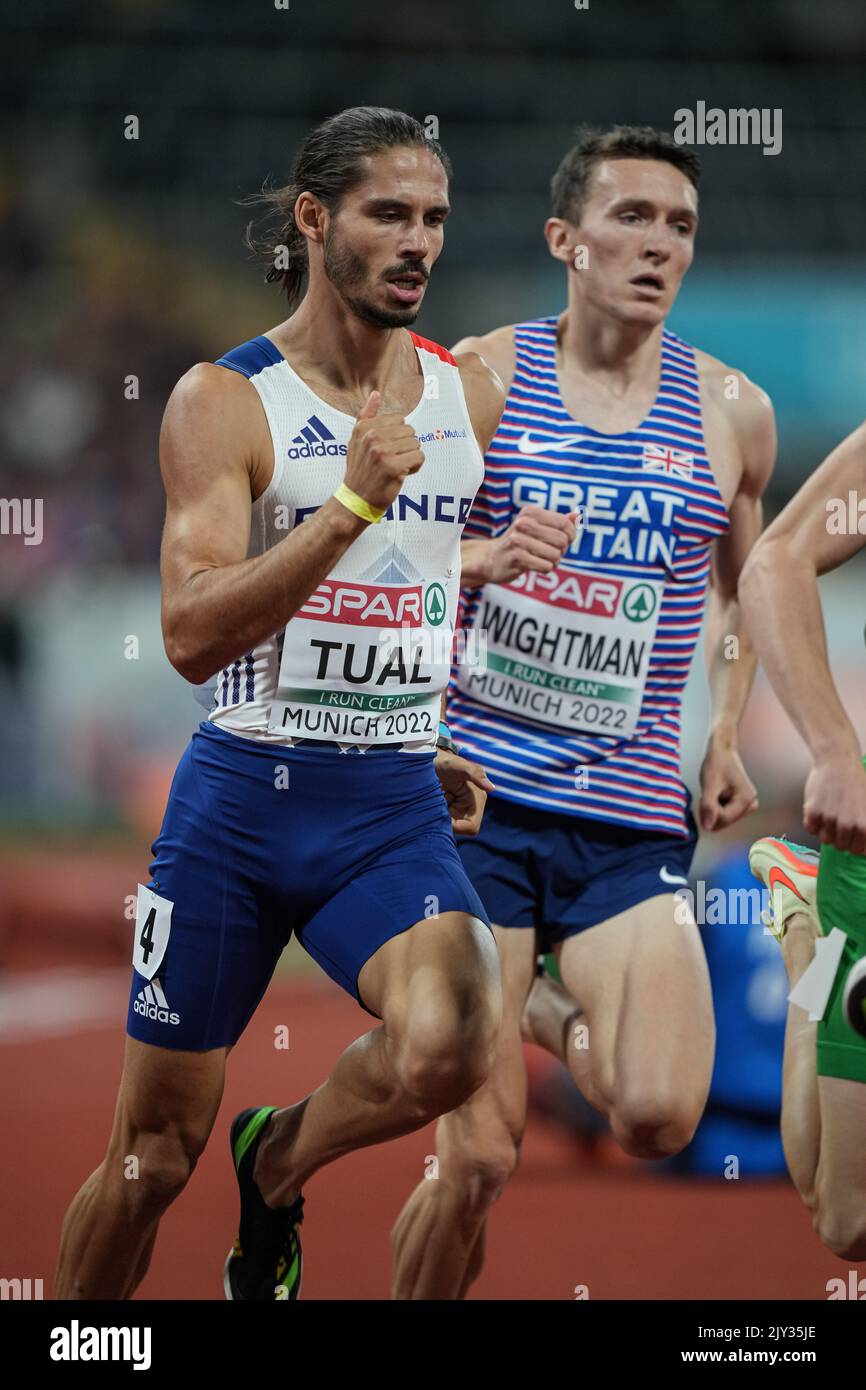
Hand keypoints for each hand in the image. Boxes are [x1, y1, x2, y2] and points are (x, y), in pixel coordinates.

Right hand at [343, 391, 423, 512]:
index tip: (386, 449)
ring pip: (416, 444)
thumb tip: (375, 394)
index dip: (397, 436)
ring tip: (396, 468)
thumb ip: (366, 415)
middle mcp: (372, 437)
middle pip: (410, 431)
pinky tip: (402, 474)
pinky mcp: (393, 467)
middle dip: (405, 447)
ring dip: (410, 458)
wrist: (355, 499)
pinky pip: (419, 457)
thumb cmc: (359, 470)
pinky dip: (415, 467)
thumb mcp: (356, 440)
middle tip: (391, 461)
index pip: (399, 420)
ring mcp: (382, 452)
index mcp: (364, 427)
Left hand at [434, 750, 494, 834]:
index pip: (471, 827)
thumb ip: (475, 773)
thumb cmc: (443, 759)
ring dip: (438, 819)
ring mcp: (458, 809)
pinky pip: (441, 821)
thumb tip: (492, 788)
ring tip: (431, 801)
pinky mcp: (448, 809)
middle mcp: (470, 807)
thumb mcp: (456, 764)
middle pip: (459, 829)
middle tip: (433, 806)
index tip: (441, 817)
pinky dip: (434, 816)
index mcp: (477, 799)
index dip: (457, 827)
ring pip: (448, 827)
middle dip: (445, 823)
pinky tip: (429, 803)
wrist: (427, 757)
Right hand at [483, 505, 579, 583]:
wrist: (491, 559)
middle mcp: (524, 523)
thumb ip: (557, 522)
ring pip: (556, 554)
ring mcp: (518, 540)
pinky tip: (535, 566)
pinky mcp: (516, 557)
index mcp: (530, 512)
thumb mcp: (537, 528)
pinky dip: (546, 569)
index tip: (565, 542)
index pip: (564, 523)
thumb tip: (577, 515)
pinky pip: (546, 566)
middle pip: (562, 540)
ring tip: (543, 560)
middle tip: (551, 553)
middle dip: (561, 550)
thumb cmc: (519, 543)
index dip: (571, 535)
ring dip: (554, 561)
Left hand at [699, 740, 757, 830]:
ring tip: (713, 792)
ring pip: (723, 820)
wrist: (722, 751)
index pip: (723, 819)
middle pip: (724, 822)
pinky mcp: (742, 805)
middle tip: (708, 793)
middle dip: (711, 811)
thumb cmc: (717, 763)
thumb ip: (708, 807)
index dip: (708, 811)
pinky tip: (716, 794)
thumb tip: (708, 828)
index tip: (704, 797)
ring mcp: (748, 805)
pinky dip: (716, 807)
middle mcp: (751, 804)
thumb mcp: (709, 785)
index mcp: (747, 799)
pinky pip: (724, 815)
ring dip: (713, 809)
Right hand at [804, 756, 865, 853]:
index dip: (855, 845)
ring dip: (826, 831)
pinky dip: (813, 823)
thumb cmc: (856, 782)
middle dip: (841, 838)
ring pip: (825, 840)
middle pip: (841, 847)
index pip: (859, 851)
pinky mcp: (813, 812)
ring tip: (830, 816)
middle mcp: (847, 824)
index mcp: (865, 825)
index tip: (852, 838)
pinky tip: (819, 811)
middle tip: (840, 824)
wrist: (838, 762)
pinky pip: (810, 829)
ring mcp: (829, 819)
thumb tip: (865, 845)